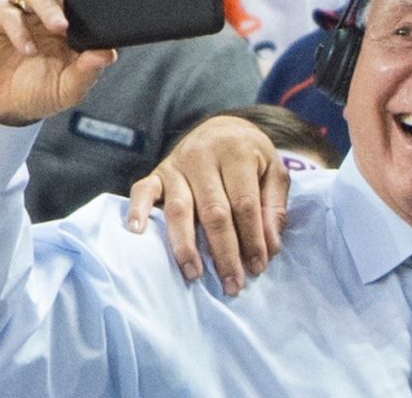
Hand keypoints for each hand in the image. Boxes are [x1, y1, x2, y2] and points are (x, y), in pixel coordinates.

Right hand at [0, 0, 116, 126]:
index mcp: (71, 19)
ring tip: (60, 28)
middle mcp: (47, 8)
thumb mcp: (67, 89)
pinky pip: (7, 11)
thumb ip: (87, 72)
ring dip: (49, 6)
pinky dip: (19, 29)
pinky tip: (28, 49)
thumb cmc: (36, 92)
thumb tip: (108, 54)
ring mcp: (21, 10)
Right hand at [123, 113, 287, 293]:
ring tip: (194, 274)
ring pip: (179, 209)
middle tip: (231, 283)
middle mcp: (204, 157)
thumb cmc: (250, 156)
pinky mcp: (157, 172)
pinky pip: (142, 190)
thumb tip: (271, 247)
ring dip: (185, 246)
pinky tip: (137, 233)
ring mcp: (177, 164)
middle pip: (214, 212)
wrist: (221, 127)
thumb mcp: (273, 171)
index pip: (245, 204)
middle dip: (224, 252)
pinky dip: (138, 210)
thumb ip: (274, 207)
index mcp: (237, 153)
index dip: (252, 238)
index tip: (257, 267)